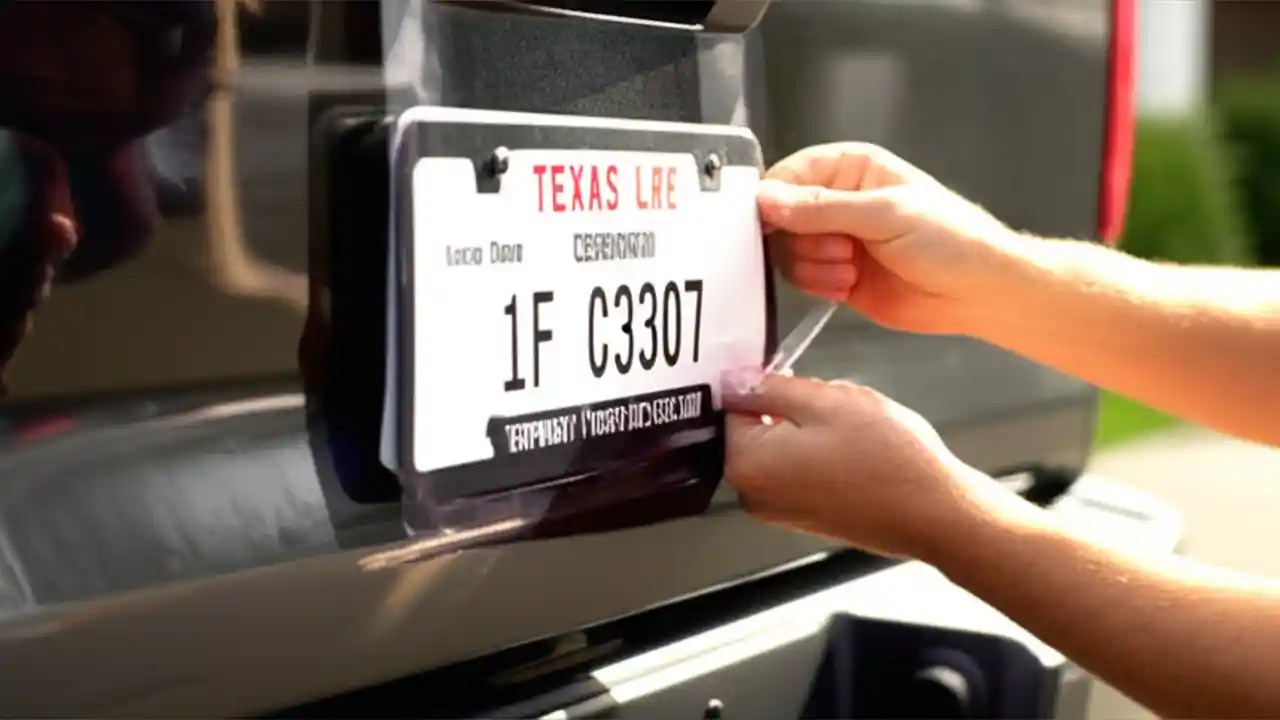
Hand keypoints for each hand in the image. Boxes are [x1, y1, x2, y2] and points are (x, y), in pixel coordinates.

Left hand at [722, 371, 1009, 559]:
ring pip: (784, 444)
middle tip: (838, 406)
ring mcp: (779, 510)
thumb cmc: (883, 454)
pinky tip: (857, 450)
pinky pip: (801, 468)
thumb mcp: (825, 401)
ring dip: (812, 428)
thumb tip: (731, 381)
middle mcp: (751, 494)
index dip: (769, 385)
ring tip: (853, 429)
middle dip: (794, 408)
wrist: (934, 513)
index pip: (734, 405)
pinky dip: (822, 452)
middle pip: (758, 426)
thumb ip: (769, 387)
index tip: (803, 381)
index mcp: (745, 464)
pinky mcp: (806, 517)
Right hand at [760, 142, 1021, 334]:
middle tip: (838, 249)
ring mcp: (835, 241)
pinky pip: (803, 279)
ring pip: (789, 252)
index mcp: (850, 169)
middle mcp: (837, 201)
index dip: (774, 200)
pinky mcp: (836, 276)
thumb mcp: (883, 214)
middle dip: (803, 239)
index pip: (789, 176)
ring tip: (851, 270)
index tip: (771, 224)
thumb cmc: (945, 238)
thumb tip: (764, 199)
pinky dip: (820, 285)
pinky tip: (849, 287)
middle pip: (781, 218)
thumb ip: (821, 208)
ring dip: (814, 266)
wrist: (977, 292)